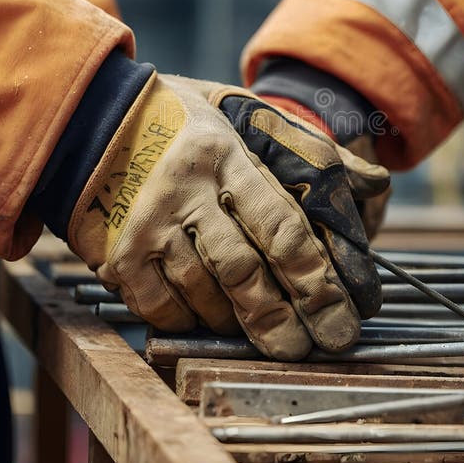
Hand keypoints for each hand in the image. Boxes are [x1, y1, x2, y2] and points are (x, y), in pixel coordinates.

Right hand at [68, 73, 385, 359]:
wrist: (88, 120)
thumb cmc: (181, 120)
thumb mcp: (241, 114)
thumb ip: (308, 149)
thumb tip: (375, 183)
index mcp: (223, 155)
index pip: (281, 227)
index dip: (315, 281)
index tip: (341, 318)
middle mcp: (184, 192)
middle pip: (244, 272)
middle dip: (285, 319)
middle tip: (314, 348)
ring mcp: (145, 226)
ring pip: (205, 295)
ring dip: (241, 323)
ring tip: (267, 335)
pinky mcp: (114, 254)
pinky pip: (160, 308)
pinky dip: (191, 322)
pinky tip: (209, 321)